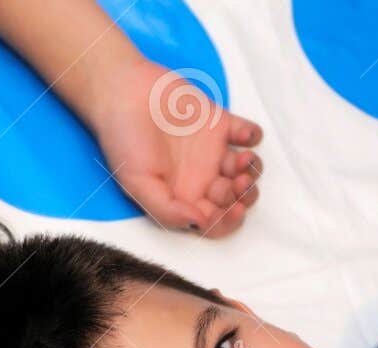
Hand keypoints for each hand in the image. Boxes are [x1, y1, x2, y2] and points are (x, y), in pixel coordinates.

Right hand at [91, 57, 262, 237]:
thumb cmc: (124, 141)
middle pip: (236, 198)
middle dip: (243, 196)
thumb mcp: (137, 184)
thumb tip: (198, 224)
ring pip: (247, 170)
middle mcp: (199, 179)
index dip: (228, 221)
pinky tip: (238, 135)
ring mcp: (212, 152)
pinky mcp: (220, 124)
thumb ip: (167, 210)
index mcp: (181, 198)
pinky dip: (252, 136)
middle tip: (236, 182)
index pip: (214, 222)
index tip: (233, 210)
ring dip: (252, 170)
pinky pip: (249, 135)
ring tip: (241, 159)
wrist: (125, 94)